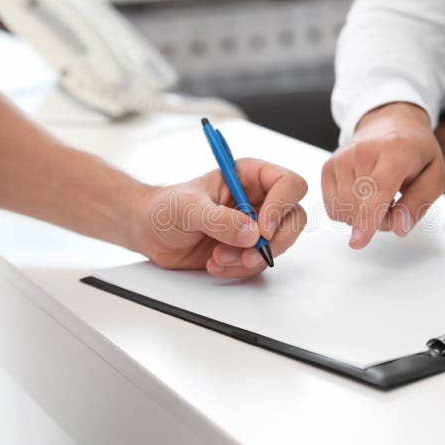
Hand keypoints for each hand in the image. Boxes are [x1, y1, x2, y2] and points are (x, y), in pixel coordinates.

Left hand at [131, 158, 307, 277]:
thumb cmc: (165, 207)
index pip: (288, 183)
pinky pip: (260, 262)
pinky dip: (239, 268)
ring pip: (280, 244)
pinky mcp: (248, 249)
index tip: (262, 228)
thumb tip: (250, 233)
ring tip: (218, 257)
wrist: (150, 233)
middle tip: (248, 252)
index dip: (281, 205)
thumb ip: (218, 219)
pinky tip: (215, 262)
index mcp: (249, 176)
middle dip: (274, 240)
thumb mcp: (187, 207)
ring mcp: (256, 226)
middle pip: (294, 217)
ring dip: (251, 258)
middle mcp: (259, 199)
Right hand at [321, 102, 444, 248]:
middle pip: (362, 208)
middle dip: (380, 220)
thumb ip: (418, 204)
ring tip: (378, 196)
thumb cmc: (414, 151)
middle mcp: (363, 151)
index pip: (378, 189)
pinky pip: (333, 208)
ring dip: (363, 217)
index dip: (369, 218)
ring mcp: (342, 158)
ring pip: (345, 211)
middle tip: (395, 202)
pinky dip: (348, 212)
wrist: (390, 122)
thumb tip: (399, 228)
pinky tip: (361, 196)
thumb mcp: (434, 177)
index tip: (358, 240)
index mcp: (396, 150)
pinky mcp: (328, 167)